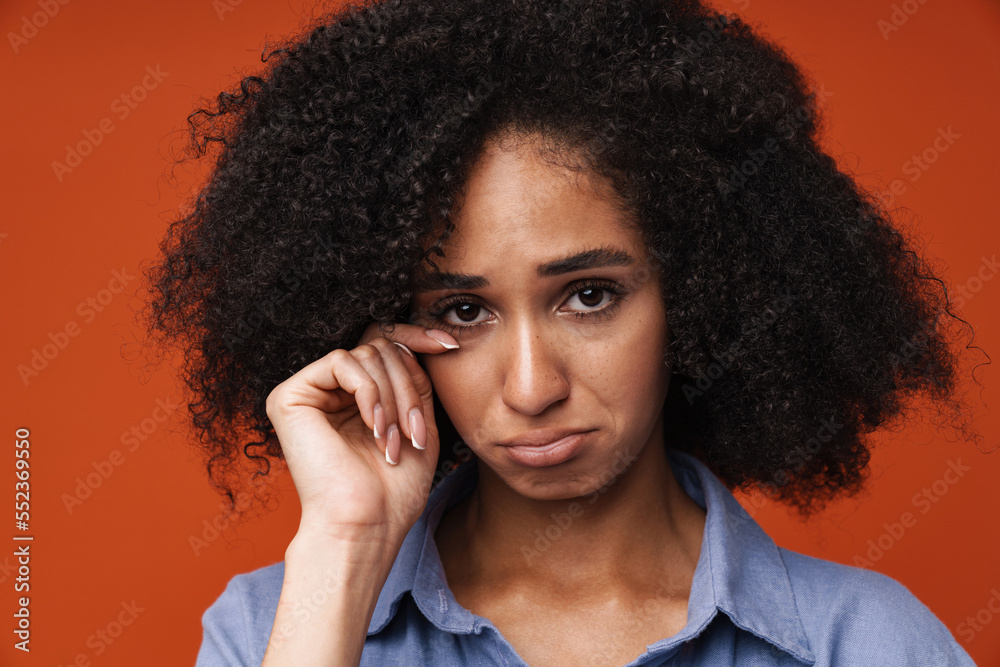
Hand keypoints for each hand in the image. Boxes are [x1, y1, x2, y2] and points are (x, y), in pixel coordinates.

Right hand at [265, 322, 459, 542]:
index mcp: (354, 399)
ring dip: (394, 397)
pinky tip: (373, 426)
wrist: (365, 526)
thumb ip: (414, 381)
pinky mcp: (289, 397)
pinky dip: (369, 391)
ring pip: (367, 355)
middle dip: (408, 387)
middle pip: (380, 350)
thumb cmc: (392, 490)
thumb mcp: (418, 424)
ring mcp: (307, 393)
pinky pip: (342, 362)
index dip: (417, 339)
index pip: (384, 349)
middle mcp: (328, 393)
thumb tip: (412, 343)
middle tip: (414, 432)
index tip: (449, 344)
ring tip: (394, 440)